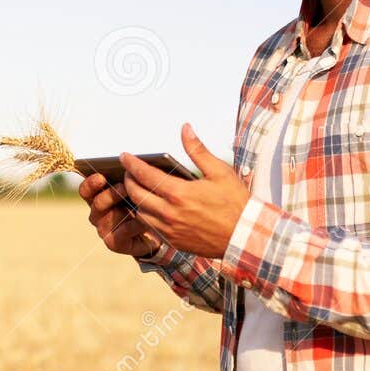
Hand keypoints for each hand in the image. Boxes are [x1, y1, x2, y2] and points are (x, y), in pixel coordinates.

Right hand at [79, 172, 161, 257]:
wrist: (155, 232)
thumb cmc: (142, 205)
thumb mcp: (136, 189)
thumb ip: (130, 179)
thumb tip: (134, 163)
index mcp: (97, 197)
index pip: (86, 190)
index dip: (90, 183)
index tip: (101, 177)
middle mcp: (97, 214)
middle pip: (96, 202)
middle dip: (110, 194)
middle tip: (123, 187)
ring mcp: (103, 229)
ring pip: (108, 217)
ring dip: (123, 208)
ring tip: (137, 200)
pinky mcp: (113, 243)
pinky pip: (123, 231)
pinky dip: (135, 224)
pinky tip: (145, 219)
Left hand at [120, 123, 248, 259]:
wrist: (245, 236)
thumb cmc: (235, 202)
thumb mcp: (219, 171)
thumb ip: (197, 150)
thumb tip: (185, 129)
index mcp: (179, 193)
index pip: (145, 175)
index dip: (131, 164)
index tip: (123, 156)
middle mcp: (170, 213)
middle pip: (136, 194)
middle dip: (128, 181)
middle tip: (129, 172)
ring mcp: (170, 230)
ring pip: (140, 213)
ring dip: (136, 200)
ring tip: (138, 189)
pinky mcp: (174, 241)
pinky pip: (151, 228)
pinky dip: (146, 216)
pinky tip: (150, 208)